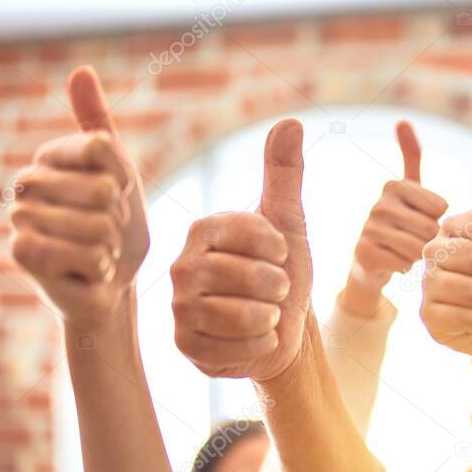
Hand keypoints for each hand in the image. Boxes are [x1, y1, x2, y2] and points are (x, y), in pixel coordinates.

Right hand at [10, 66, 148, 331]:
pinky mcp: (22, 253)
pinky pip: (82, 253)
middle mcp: (28, 182)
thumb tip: (79, 70)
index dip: (125, 180)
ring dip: (111, 245)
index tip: (119, 196)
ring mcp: (21, 218)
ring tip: (99, 251)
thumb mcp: (119, 171)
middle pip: (102, 191)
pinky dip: (99, 266)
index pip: (101, 149)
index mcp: (51, 155)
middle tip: (108, 232)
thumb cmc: (117, 226)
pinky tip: (90, 270)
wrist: (111, 282)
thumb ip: (98, 124)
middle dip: (119, 218)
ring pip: (95, 225)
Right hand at [171, 120, 309, 380]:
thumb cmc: (283, 270)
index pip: (252, 233)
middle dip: (278, 287)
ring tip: (267, 313)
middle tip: (275, 289)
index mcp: (203, 230)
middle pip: (248, 278)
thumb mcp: (289, 221)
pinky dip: (260, 346)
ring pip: (241, 315)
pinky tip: (257, 339)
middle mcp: (181, 265)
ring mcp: (180, 308)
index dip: (280, 249)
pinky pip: (234, 350)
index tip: (279, 254)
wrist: (281, 326)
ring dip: (270, 318)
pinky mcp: (185, 346)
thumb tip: (291, 121)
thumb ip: (285, 174)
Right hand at [341, 121, 447, 316]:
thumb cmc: (399, 222)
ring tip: (406, 251)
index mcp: (394, 185)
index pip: (440, 207)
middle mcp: (379, 204)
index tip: (421, 220)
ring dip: (419, 256)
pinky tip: (395, 263)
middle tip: (413, 240)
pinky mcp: (364, 254)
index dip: (438, 219)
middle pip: (430, 228)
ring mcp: (369, 229)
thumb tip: (401, 120)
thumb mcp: (409, 189)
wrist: (370, 262)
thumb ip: (410, 156)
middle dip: (430, 240)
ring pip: (418, 248)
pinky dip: (406, 268)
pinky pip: (404, 264)